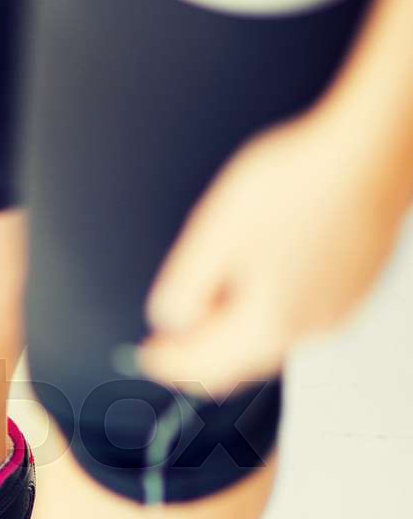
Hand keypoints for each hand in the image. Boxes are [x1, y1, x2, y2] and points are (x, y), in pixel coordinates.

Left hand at [139, 106, 409, 393]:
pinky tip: (260, 285)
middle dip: (201, 355)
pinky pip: (300, 319)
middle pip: (240, 364)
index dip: (170, 362)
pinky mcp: (354, 290)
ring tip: (210, 309)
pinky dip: (269, 314)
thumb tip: (171, 318)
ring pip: (271, 342)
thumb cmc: (299, 182)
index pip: (206, 366)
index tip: (151, 355)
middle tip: (172, 342)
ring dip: (235, 334)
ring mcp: (337, 312)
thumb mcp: (215, 231)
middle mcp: (309, 328)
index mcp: (268, 321)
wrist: (367, 153)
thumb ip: (185, 285)